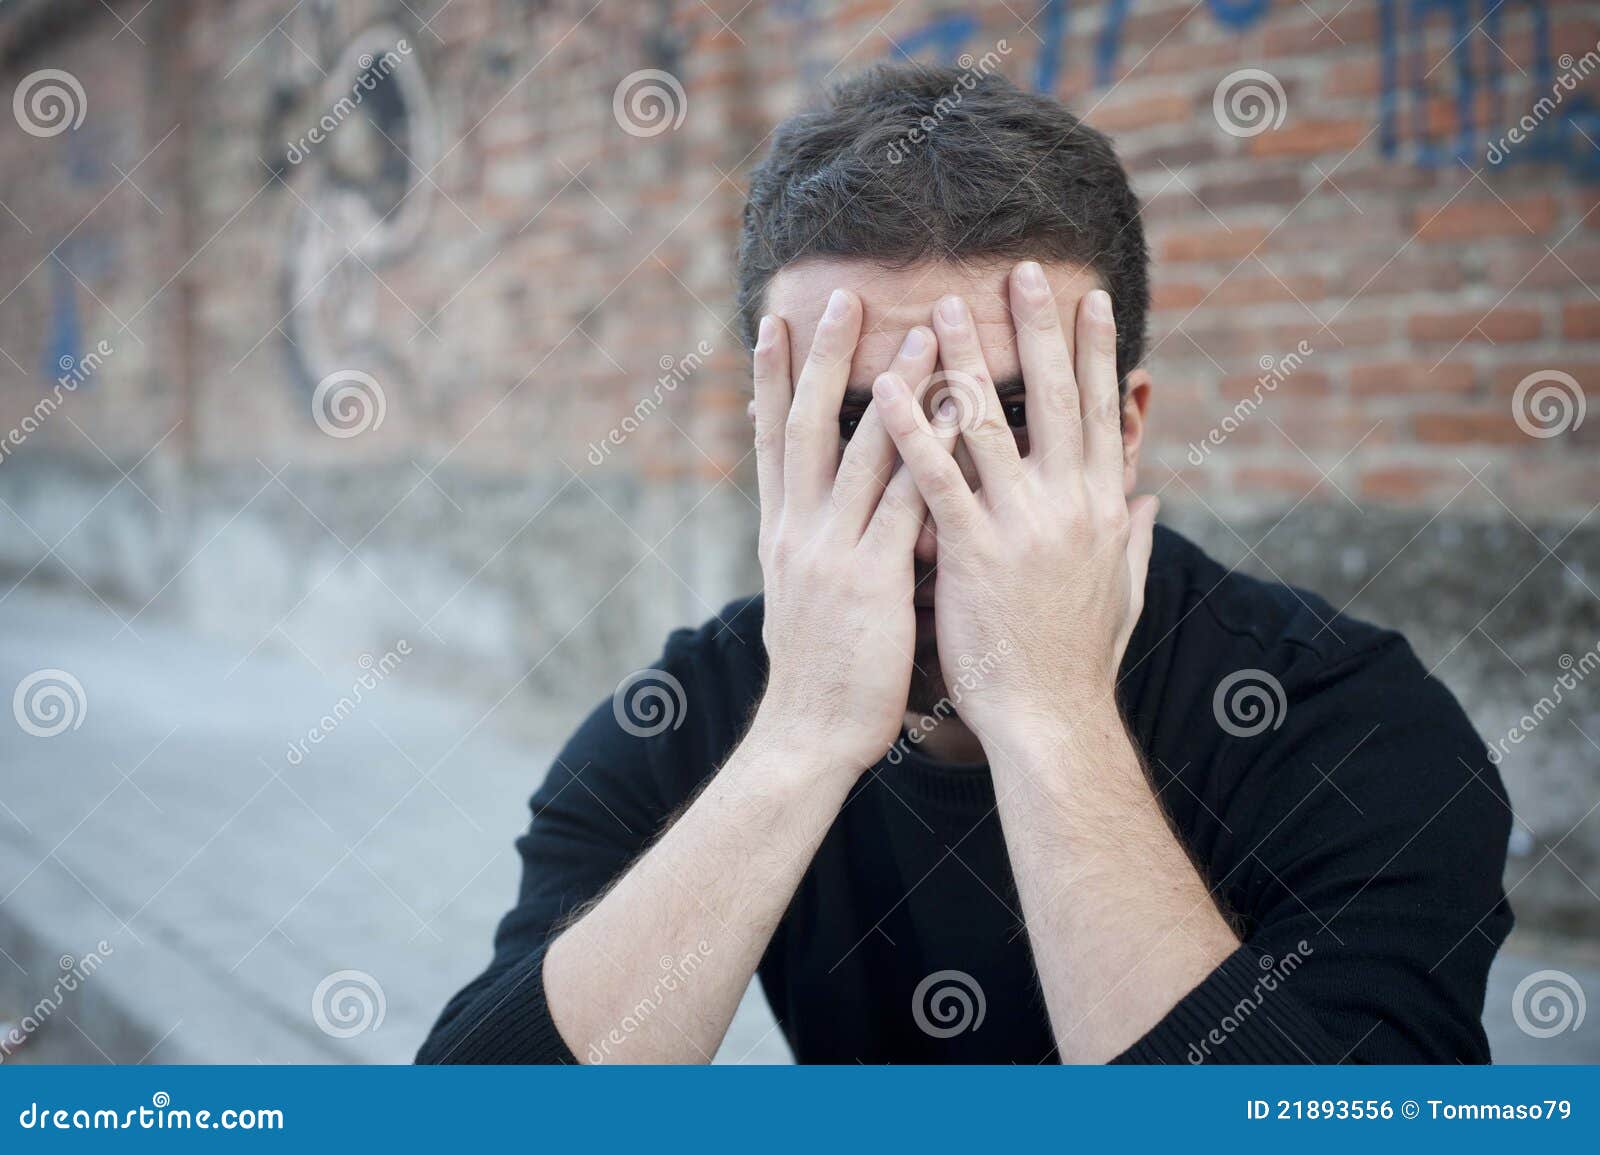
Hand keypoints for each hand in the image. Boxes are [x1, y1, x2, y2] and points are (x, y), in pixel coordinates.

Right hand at [750, 290, 939, 769]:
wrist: (808, 736)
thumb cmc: (819, 673)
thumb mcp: (803, 600)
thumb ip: (819, 550)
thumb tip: (830, 521)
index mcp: (782, 533)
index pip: (771, 440)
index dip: (769, 379)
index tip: (772, 325)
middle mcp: (798, 529)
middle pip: (804, 423)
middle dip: (819, 356)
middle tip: (837, 295)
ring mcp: (831, 550)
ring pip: (862, 447)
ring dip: (893, 384)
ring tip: (922, 326)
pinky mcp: (872, 576)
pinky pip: (905, 499)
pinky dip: (927, 449)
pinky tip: (951, 412)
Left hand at [874, 264, 1157, 745]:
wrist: (1051, 720)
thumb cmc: (1080, 660)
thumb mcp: (1122, 591)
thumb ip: (1133, 538)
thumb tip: (1150, 500)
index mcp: (1102, 507)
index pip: (1099, 412)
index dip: (1095, 352)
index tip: (1088, 301)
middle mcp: (1069, 505)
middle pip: (1055, 398)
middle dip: (1038, 329)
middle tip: (1021, 269)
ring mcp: (1022, 526)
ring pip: (990, 425)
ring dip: (965, 361)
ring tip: (941, 306)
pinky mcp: (974, 553)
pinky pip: (938, 479)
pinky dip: (914, 429)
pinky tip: (890, 388)